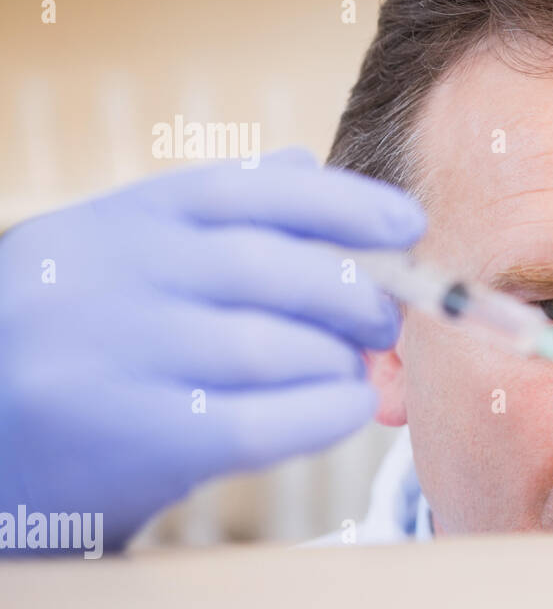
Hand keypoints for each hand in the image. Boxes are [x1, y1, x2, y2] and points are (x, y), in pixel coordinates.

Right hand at [0, 148, 426, 550]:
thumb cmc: (88, 351)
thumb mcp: (125, 263)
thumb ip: (211, 216)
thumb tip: (308, 164)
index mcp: (110, 223)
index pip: (244, 190)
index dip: (341, 201)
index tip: (408, 222)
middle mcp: (101, 279)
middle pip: (267, 268)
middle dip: (351, 293)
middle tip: (386, 319)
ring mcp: (108, 362)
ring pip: (270, 347)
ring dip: (337, 359)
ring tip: (351, 370)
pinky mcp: (127, 443)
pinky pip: (259, 425)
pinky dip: (324, 412)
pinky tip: (346, 409)